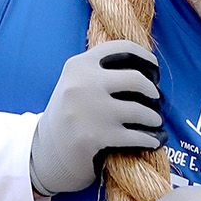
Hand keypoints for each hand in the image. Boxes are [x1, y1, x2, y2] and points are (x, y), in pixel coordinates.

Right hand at [29, 42, 163, 195]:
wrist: (45, 151)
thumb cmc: (67, 115)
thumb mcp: (73, 84)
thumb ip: (99, 71)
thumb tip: (144, 67)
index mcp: (78, 66)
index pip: (121, 48)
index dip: (145, 56)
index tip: (154, 67)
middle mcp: (83, 84)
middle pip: (136, 80)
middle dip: (152, 91)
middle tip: (155, 97)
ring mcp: (90, 111)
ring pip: (140, 110)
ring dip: (153, 117)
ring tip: (154, 120)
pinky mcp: (97, 137)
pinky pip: (137, 136)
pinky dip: (149, 139)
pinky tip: (152, 140)